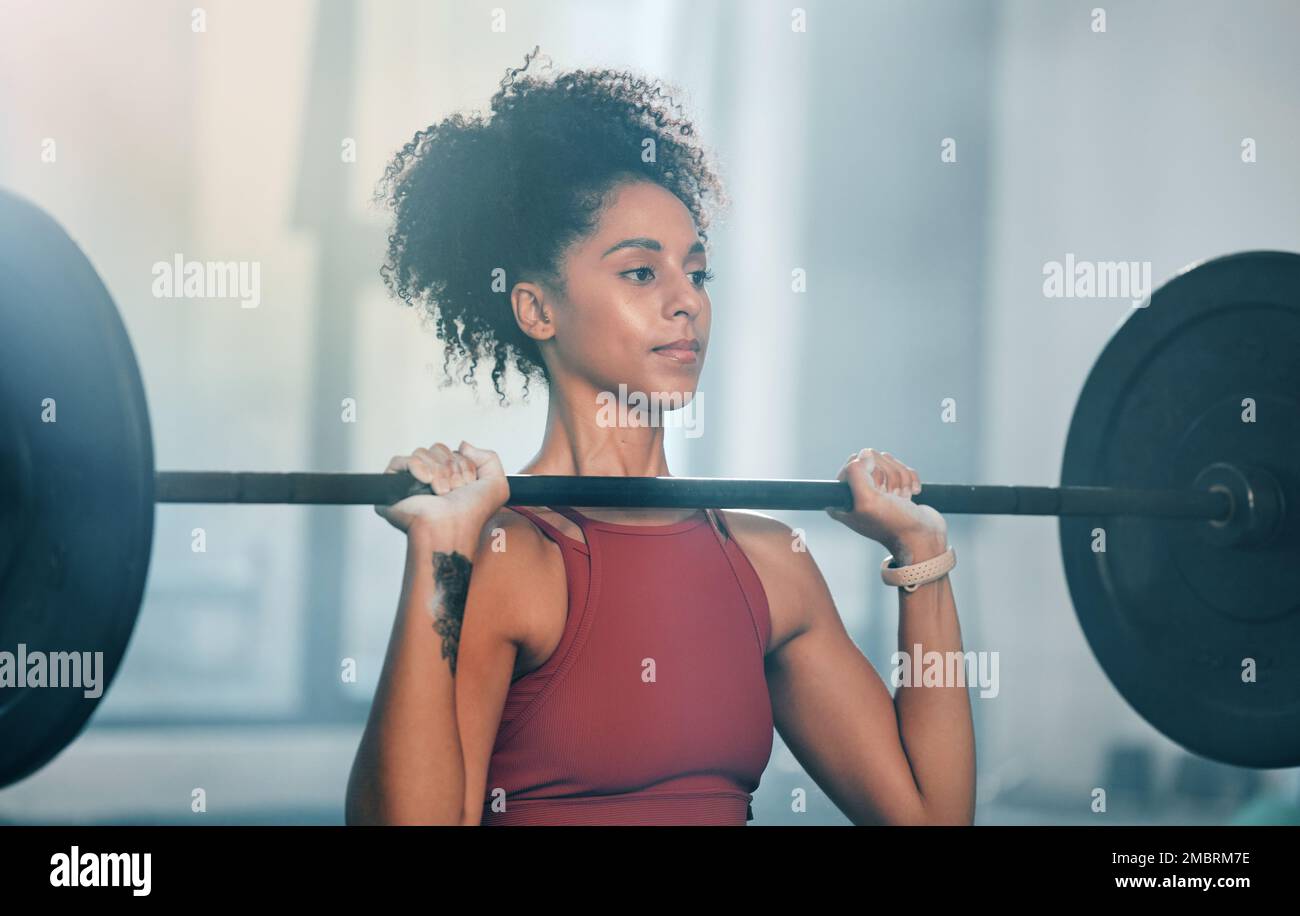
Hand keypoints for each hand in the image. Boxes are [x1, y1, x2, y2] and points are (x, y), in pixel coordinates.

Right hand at [374, 441, 509, 546]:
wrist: (452, 528)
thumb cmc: (471, 516)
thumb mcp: (497, 485)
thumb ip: (489, 458)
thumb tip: (463, 445)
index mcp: (451, 479)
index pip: (454, 452)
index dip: (465, 464)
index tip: (468, 485)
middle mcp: (432, 480)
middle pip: (438, 449)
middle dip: (451, 468)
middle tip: (454, 490)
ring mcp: (412, 483)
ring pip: (421, 453)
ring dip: (437, 472)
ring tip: (441, 492)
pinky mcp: (393, 486)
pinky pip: (400, 460)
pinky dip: (416, 467)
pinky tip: (425, 482)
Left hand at [826, 448, 946, 561]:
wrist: (924, 539)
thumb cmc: (895, 524)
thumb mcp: (867, 501)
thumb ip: (856, 472)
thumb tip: (865, 453)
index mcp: (840, 499)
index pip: (853, 462)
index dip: (870, 472)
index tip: (878, 492)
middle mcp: (855, 495)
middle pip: (872, 460)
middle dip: (889, 476)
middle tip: (892, 497)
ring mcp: (875, 492)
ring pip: (888, 463)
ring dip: (901, 479)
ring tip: (902, 499)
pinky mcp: (893, 489)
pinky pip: (902, 469)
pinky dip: (910, 480)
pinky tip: (911, 495)